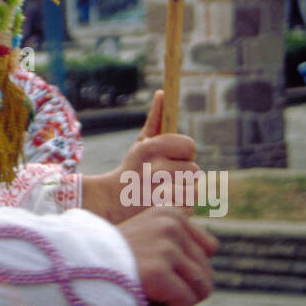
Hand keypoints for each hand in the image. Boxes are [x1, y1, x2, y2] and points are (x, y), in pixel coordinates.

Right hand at [83, 90, 201, 224]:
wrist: (111, 202)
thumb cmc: (132, 169)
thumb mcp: (141, 143)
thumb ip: (156, 120)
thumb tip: (162, 93)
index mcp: (151, 148)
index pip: (190, 145)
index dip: (183, 153)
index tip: (171, 159)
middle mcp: (154, 168)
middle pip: (194, 169)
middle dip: (183, 174)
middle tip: (164, 179)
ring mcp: (159, 193)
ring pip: (193, 189)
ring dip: (182, 191)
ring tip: (163, 192)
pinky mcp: (162, 213)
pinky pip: (188, 207)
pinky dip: (179, 207)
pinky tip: (163, 205)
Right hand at [118, 206, 216, 305]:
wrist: (80, 270)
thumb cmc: (114, 262)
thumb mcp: (147, 237)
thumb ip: (176, 239)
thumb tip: (213, 246)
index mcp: (171, 213)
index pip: (209, 248)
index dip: (188, 270)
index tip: (161, 274)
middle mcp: (172, 223)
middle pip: (206, 272)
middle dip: (184, 289)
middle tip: (153, 289)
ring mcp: (167, 246)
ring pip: (202, 288)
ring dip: (179, 302)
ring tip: (152, 296)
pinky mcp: (160, 270)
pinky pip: (186, 302)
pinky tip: (147, 303)